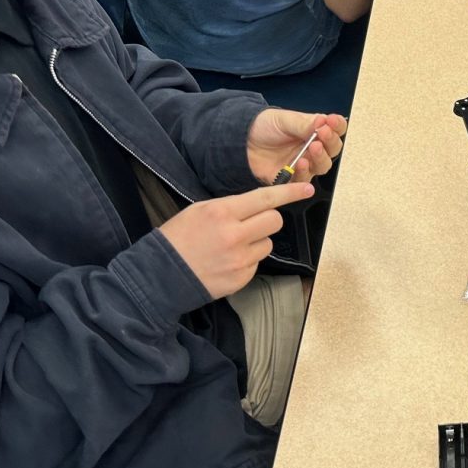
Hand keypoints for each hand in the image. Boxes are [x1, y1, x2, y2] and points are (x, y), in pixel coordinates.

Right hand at [158, 183, 314, 300]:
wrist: (160, 276)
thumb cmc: (177, 239)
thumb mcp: (199, 210)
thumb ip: (231, 207)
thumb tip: (258, 205)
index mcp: (222, 212)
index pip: (266, 198)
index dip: (290, 193)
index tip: (307, 188)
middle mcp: (234, 235)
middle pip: (274, 221)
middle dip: (267, 220)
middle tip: (251, 223)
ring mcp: (239, 259)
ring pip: (268, 243)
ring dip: (256, 242)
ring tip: (231, 246)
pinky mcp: (241, 278)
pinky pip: (257, 263)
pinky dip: (247, 260)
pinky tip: (227, 262)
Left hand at [246, 109, 345, 184]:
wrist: (241, 141)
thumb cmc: (264, 127)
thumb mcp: (284, 119)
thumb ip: (303, 123)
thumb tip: (323, 121)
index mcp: (314, 131)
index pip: (334, 129)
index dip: (337, 126)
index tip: (332, 121)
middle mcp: (312, 148)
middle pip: (332, 150)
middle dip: (331, 142)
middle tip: (324, 134)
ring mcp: (304, 164)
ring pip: (322, 166)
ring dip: (321, 157)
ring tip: (313, 147)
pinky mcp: (292, 179)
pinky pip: (304, 180)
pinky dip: (304, 171)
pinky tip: (301, 162)